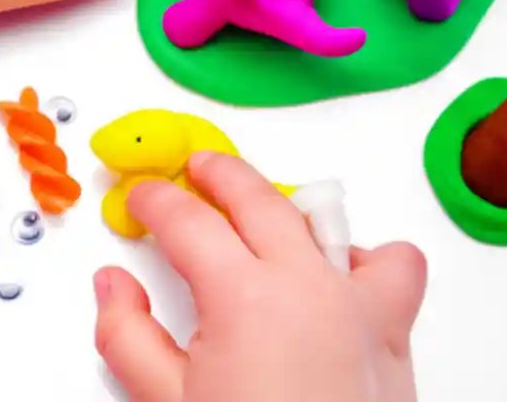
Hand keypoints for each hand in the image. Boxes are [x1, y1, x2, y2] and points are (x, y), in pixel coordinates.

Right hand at [93, 153, 426, 401]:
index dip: (157, 201)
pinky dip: (366, 256)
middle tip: (196, 169)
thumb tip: (112, 286)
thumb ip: (129, 336)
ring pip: (323, 219)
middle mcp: (306, 284)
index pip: (189, 221)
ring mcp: (356, 302)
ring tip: (264, 210)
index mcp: (245, 296)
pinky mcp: (392, 329)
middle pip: (256, 196)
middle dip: (219, 173)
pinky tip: (339, 269)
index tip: (143, 198)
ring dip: (288, 205)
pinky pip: (394, 265)